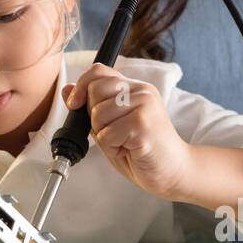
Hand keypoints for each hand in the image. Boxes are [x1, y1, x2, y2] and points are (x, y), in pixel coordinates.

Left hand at [63, 63, 188, 199]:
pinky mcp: (142, 125)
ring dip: (104, 136)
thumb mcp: (113, 125)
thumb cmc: (143, 151)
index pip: (99, 71)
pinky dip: (112, 148)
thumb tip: (67, 89)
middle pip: (95, 90)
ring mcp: (144, 106)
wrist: (175, 172)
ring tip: (124, 143)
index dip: (81, 86)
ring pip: (98, 114)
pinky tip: (130, 151)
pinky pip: (107, 135)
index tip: (75, 104)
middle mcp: (141, 91)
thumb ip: (92, 107)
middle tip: (115, 133)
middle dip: (94, 118)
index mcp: (134, 88)